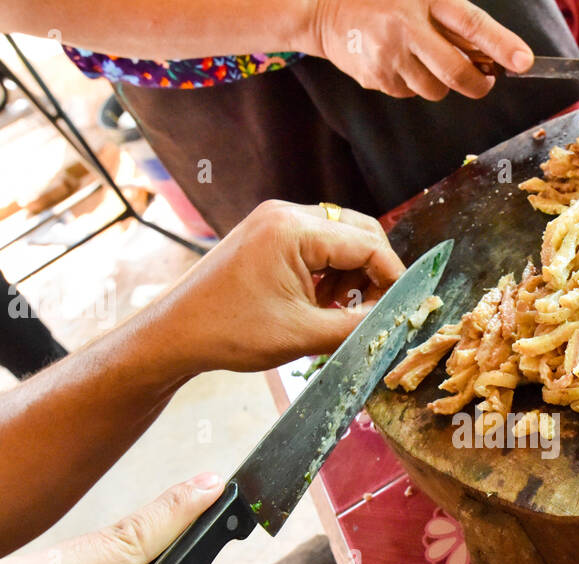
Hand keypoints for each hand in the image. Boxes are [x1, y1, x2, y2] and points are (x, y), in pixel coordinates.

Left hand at [143, 200, 405, 374]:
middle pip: (357, 231)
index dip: (393, 277)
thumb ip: (357, 327)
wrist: (175, 334)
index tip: (403, 308)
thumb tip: (396, 322)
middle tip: (377, 308)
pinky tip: (320, 301)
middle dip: (374, 271)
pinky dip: (328, 271)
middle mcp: (285, 213)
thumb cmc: (231, 333)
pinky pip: (314, 244)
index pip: (367, 243)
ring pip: (338, 238)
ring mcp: (273, 221)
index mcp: (293, 229)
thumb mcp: (303, 335)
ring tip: (340, 310)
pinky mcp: (265, 234)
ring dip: (351, 272)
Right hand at [311, 0, 533, 99]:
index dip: (501, 44)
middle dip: (478, 83)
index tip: (524, 62)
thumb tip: (491, 51)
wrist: (325, 10)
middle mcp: (408, 28)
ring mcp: (390, 56)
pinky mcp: (377, 77)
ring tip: (426, 60)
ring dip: (441, 83)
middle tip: (485, 80)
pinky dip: (413, 83)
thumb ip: (451, 18)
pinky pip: (409, 93)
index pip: (472, 24)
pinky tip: (400, 63)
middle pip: (456, 72)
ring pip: (435, 89)